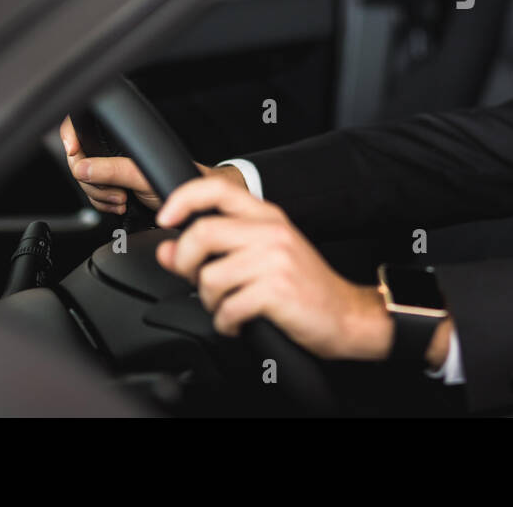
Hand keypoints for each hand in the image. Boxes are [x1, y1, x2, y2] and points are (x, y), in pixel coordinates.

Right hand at [59, 115, 229, 213]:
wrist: (189, 202)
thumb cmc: (178, 179)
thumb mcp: (143, 174)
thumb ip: (113, 169)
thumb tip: (83, 167)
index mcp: (119, 137)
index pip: (81, 124)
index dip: (70, 135)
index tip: (74, 153)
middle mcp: (113, 149)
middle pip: (79, 160)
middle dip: (93, 182)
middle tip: (117, 191)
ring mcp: (111, 167)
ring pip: (85, 180)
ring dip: (101, 195)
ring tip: (124, 199)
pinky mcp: (112, 185)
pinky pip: (93, 194)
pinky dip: (104, 204)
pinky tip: (120, 205)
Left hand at [153, 177, 393, 360]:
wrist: (346, 315)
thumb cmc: (304, 286)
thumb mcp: (261, 258)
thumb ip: (214, 250)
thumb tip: (167, 250)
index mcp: (267, 216)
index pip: (217, 189)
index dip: (183, 199)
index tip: (166, 219)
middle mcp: (271, 231)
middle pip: (202, 232)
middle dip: (184, 262)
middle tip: (192, 278)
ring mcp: (275, 259)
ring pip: (209, 276)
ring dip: (209, 301)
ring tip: (226, 307)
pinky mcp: (276, 290)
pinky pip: (227, 308)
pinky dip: (225, 323)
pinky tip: (237, 323)